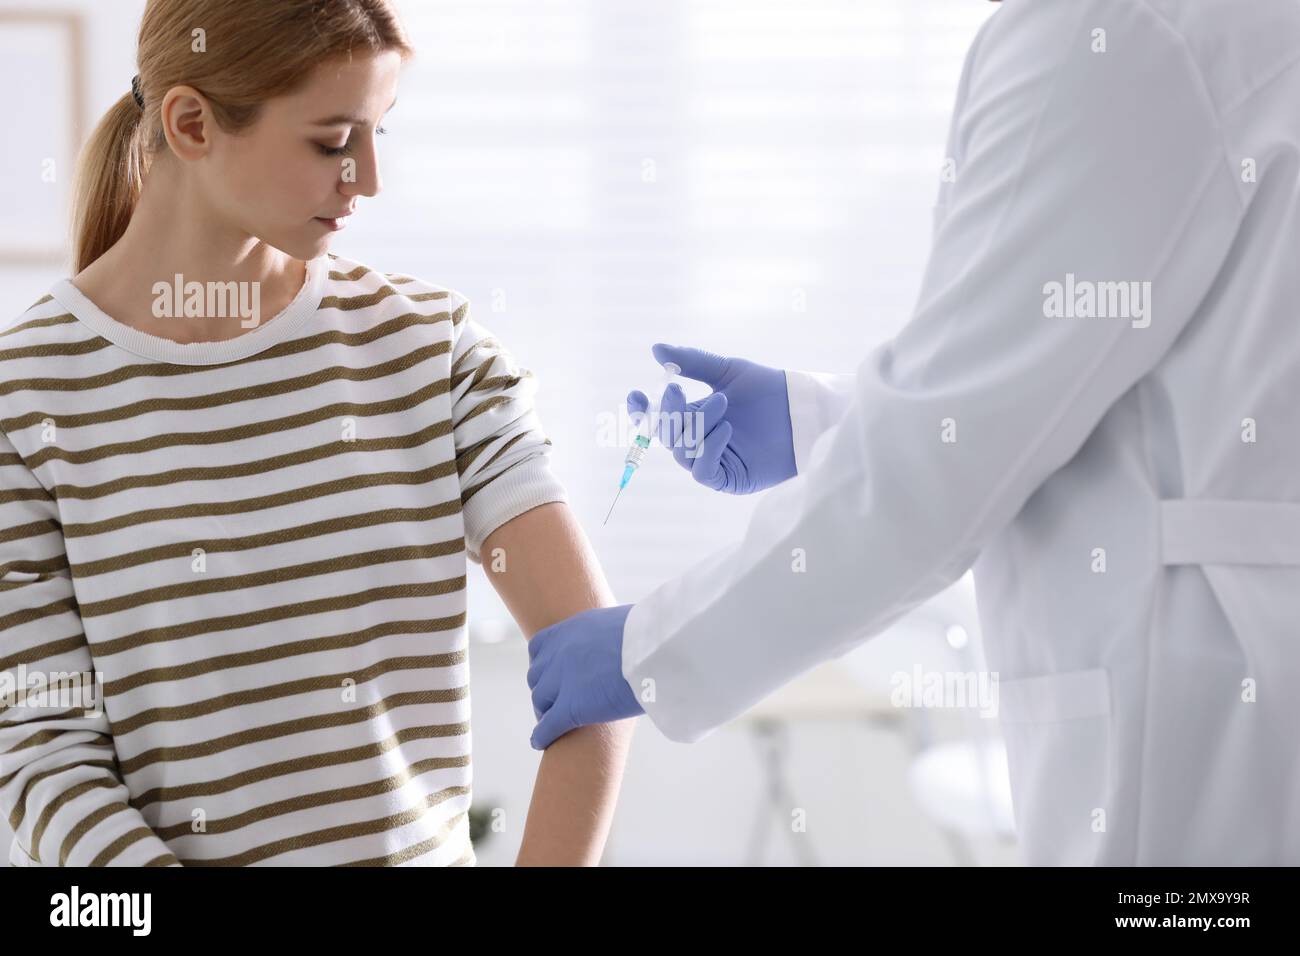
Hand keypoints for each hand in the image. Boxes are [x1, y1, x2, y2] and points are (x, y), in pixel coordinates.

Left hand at [528, 604, 642, 749]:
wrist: (658, 651)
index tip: (552, 673)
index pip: (540, 647)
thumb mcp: (620, 624)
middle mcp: (558, 654)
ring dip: (544, 713)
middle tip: (554, 702)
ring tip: (551, 724)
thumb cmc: (653, 636)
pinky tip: (541, 743)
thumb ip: (608, 634)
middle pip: (537, 677)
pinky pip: (547, 727)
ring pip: (541, 702)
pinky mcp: (570, 708)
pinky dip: (542, 736)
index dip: (544, 663)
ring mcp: (561, 681)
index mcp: (570, 630)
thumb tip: (622, 639)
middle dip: (545, 690)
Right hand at [628, 343, 796, 494]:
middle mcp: (699, 441)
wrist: (802, 409)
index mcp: (694, 417)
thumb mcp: (728, 371)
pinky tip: (725, 428)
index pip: (656, 420)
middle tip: (679, 389)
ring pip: (682, 452)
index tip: (636, 394)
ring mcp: (713, 462)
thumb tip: (656, 348)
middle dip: (670, 412)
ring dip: (696, 425)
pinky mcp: (729, 479)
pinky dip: (709, 449)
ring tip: (722, 403)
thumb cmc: (769, 390)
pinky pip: (703, 471)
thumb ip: (692, 361)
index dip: (641, 411)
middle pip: (667, 435)